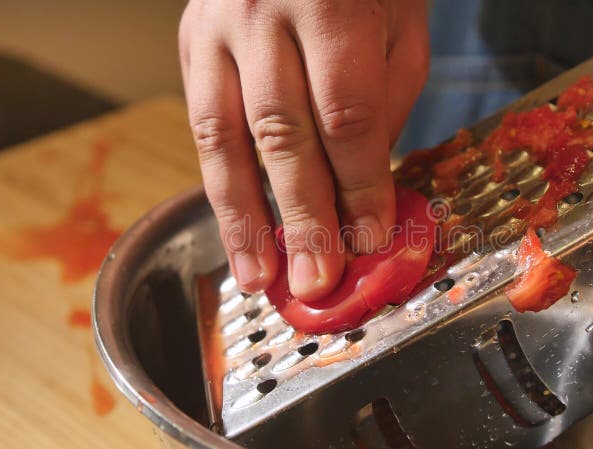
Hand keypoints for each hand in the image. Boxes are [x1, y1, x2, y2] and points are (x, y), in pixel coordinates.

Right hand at [179, 0, 428, 299]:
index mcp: (328, 4)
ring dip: (245, 217)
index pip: (345, 115)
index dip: (360, 185)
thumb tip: (364, 189)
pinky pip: (203, 127)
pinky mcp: (191, 42)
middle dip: (304, 216)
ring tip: (261, 277)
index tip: (371, 237)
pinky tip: (237, 231)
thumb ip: (386, 101)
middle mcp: (260, 15)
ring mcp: (215, 28)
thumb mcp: (401, 24)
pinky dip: (221, 187)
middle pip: (283, 135)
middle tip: (319, 277)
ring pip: (225, 139)